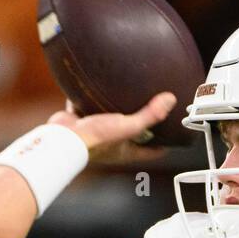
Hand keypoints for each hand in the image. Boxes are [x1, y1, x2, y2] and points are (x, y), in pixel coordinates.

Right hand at [48, 92, 176, 165]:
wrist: (63, 138)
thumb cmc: (95, 140)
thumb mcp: (128, 127)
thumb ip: (149, 115)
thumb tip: (170, 101)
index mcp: (127, 151)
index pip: (153, 151)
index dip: (166, 144)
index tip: (175, 134)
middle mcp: (113, 143)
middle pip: (133, 134)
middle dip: (143, 124)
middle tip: (153, 109)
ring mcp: (96, 132)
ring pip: (111, 119)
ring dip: (117, 110)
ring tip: (127, 95)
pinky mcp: (81, 121)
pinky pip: (88, 108)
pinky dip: (91, 98)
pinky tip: (96, 86)